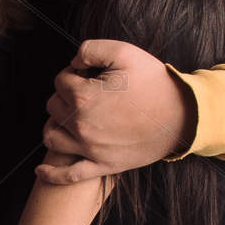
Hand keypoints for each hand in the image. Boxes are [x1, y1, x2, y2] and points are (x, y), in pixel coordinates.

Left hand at [37, 39, 193, 179]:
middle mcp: (81, 125)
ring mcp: (90, 148)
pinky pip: (68, 175)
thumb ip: (90, 49)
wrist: (183, 116)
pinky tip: (41, 170)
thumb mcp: (124, 52)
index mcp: (83, 96)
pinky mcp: (102, 165)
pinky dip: (51, 174)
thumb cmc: (154, 82)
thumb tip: (73, 62)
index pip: (60, 81)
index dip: (73, 73)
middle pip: (54, 106)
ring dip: (55, 124)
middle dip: (65, 95)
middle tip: (87, 92)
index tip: (89, 74)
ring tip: (69, 116)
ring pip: (52, 137)